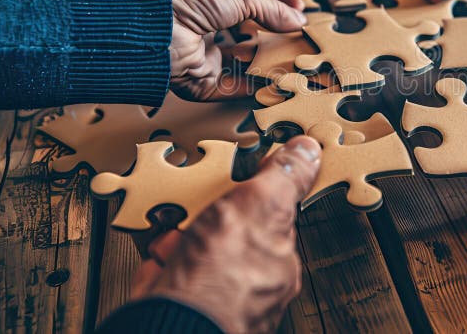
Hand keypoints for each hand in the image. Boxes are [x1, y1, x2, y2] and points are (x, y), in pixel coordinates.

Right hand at [131, 137, 321, 332]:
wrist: (172, 323)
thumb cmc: (221, 276)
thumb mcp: (260, 204)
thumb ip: (283, 178)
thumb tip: (308, 151)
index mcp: (279, 262)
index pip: (270, 219)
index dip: (250, 196)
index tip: (235, 184)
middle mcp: (253, 287)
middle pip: (231, 236)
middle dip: (209, 218)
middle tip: (199, 210)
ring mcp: (216, 300)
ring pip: (197, 256)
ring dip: (180, 239)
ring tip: (174, 234)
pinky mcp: (181, 307)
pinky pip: (170, 276)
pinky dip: (160, 263)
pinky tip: (158, 258)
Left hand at [168, 0, 305, 100]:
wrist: (157, 31)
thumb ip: (274, 8)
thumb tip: (298, 20)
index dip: (281, 0)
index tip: (300, 10)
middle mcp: (215, 19)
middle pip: (255, 28)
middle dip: (279, 34)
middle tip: (302, 39)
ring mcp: (210, 50)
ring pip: (247, 60)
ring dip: (271, 63)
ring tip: (296, 63)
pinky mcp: (206, 79)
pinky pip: (236, 87)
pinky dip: (256, 89)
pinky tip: (277, 85)